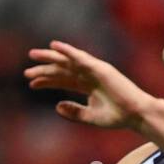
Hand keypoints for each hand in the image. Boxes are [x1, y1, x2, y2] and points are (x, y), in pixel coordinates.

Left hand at [25, 41, 154, 130]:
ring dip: (51, 57)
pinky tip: (54, 46)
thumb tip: (56, 106)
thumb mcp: (90, 116)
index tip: (31, 84)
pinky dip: (67, 50)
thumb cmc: (118, 116)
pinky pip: (80, 57)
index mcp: (88, 85)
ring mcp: (94, 70)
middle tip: (27, 71)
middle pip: (62, 69)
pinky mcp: (100, 68)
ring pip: (68, 61)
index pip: (63, 80)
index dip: (46, 81)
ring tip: (33, 55)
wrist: (136, 115)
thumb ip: (74, 111)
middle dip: (44, 69)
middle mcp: (90, 75)